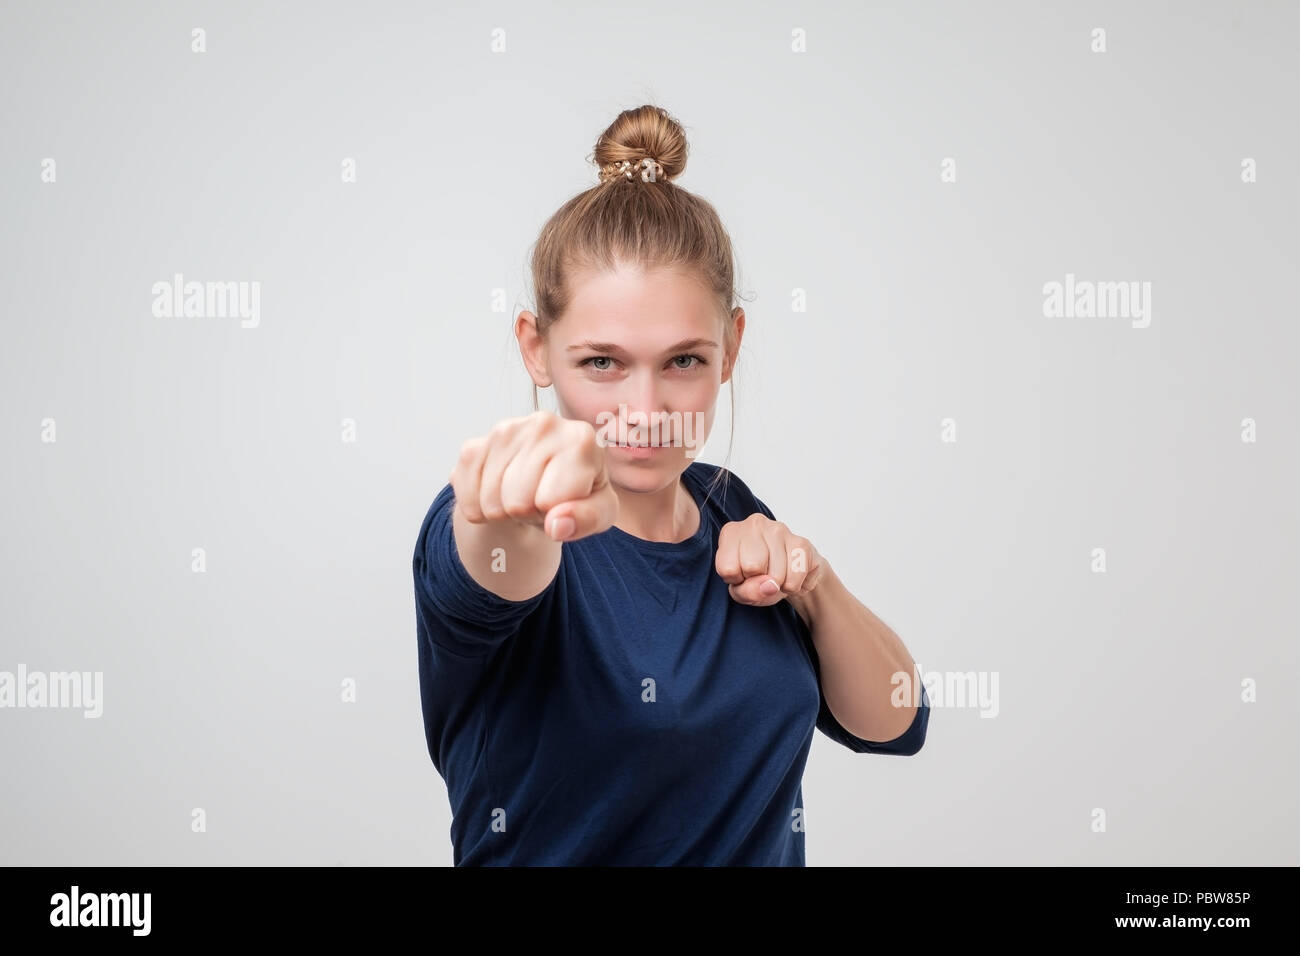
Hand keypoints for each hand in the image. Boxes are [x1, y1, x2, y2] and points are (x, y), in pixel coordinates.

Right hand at [449, 410, 619, 542]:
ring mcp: (504, 430)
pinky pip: (467, 498)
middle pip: (519, 503)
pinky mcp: (474, 445)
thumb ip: (587, 519)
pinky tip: (499, 493)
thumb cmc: (579, 494)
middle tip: (542, 500)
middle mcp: (543, 423)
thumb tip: (556, 524)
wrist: (544, 481)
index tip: (567, 501)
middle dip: (530, 514)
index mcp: (580, 438)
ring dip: (505, 513)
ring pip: (491, 503)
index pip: (554, 500)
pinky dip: (479, 509)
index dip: (559, 514)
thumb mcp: (600, 511)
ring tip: (524, 496)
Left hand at [714, 513, 823, 605]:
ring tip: (777, 576)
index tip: (742, 574)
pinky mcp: (802, 542)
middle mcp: (754, 524)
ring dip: (778, 586)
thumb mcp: (740, 590)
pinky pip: (796, 577)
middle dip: (758, 581)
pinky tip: (790, 575)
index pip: (727, 568)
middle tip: (761, 575)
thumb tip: (769, 586)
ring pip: (776, 575)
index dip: (736, 580)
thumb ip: (746, 592)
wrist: (789, 574)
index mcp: (731, 533)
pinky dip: (794, 586)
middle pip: (752, 566)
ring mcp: (780, 529)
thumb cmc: (757, 578)